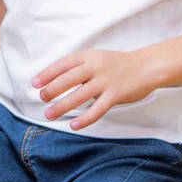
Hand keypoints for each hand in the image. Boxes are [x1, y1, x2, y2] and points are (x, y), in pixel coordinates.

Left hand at [31, 49, 158, 129]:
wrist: (147, 66)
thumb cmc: (118, 64)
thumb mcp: (96, 58)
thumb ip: (78, 67)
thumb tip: (54, 80)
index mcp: (88, 56)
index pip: (62, 64)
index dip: (46, 74)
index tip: (34, 84)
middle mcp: (95, 67)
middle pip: (67, 80)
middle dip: (51, 90)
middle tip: (42, 98)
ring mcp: (106, 81)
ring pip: (79, 96)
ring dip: (62, 106)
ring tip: (49, 114)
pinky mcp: (115, 95)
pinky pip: (97, 110)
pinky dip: (84, 119)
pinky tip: (73, 125)